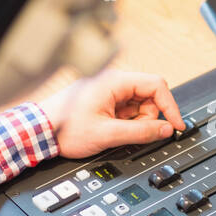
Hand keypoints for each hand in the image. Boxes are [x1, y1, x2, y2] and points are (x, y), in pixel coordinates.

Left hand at [38, 67, 183, 157]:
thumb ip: (141, 132)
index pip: (157, 85)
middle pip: (150, 96)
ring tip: (116, 132)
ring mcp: (109, 91)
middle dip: (149, 118)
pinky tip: (111, 130)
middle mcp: (114, 82)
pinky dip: (127, 122)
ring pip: (139, 105)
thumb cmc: (65, 128)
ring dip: (136, 122)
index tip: (176, 125)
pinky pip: (127, 110)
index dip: (171, 106)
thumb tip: (165, 130)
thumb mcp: (108, 133)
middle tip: (135, 133)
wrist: (40, 132)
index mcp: (116, 81)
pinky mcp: (105, 101)